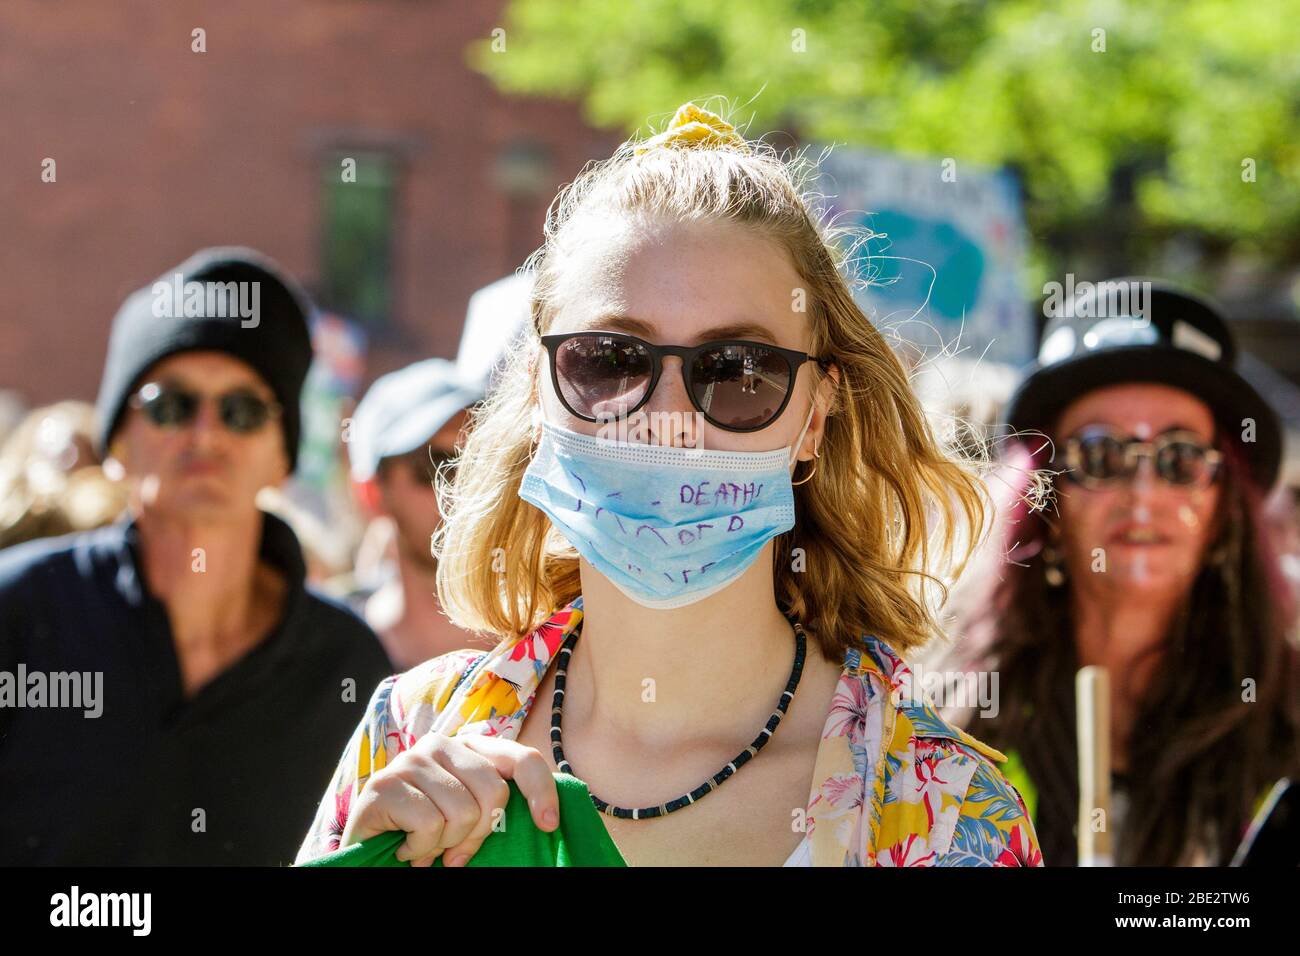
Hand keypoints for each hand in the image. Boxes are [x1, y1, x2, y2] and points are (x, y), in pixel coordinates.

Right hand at [340, 733, 559, 866]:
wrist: (369, 847)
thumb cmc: (425, 831)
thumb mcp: (469, 814)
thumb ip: (496, 805)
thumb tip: (546, 818)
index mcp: (468, 747)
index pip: (520, 758)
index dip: (542, 790)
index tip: (548, 824)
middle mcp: (440, 744)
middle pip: (493, 791)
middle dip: (479, 832)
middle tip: (454, 849)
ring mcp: (410, 760)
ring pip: (461, 812)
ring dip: (445, 844)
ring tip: (425, 844)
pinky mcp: (384, 785)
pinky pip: (429, 824)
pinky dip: (421, 849)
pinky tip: (405, 847)